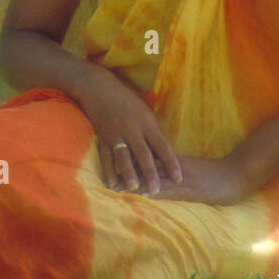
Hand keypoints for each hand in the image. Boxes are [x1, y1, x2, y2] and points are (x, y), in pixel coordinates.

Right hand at [72, 66, 182, 194]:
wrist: (99, 88)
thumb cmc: (127, 100)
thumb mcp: (144, 112)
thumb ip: (152, 132)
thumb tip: (162, 153)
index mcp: (147, 122)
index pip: (162, 145)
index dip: (171, 162)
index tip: (179, 178)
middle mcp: (133, 129)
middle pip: (143, 154)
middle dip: (150, 173)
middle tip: (156, 190)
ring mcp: (116, 133)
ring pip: (124, 156)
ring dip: (129, 173)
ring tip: (134, 188)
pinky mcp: (102, 137)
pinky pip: (106, 156)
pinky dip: (109, 170)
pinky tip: (112, 183)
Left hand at [115, 153, 247, 206]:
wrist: (239, 173)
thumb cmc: (218, 174)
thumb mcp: (194, 169)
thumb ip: (176, 169)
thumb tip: (157, 169)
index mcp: (176, 161)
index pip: (149, 159)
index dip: (129, 162)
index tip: (110, 162)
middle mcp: (176, 167)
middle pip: (147, 168)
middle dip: (126, 174)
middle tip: (105, 178)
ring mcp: (184, 178)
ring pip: (155, 179)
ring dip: (136, 183)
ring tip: (116, 187)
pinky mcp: (193, 189)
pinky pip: (172, 190)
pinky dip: (157, 192)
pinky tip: (144, 195)